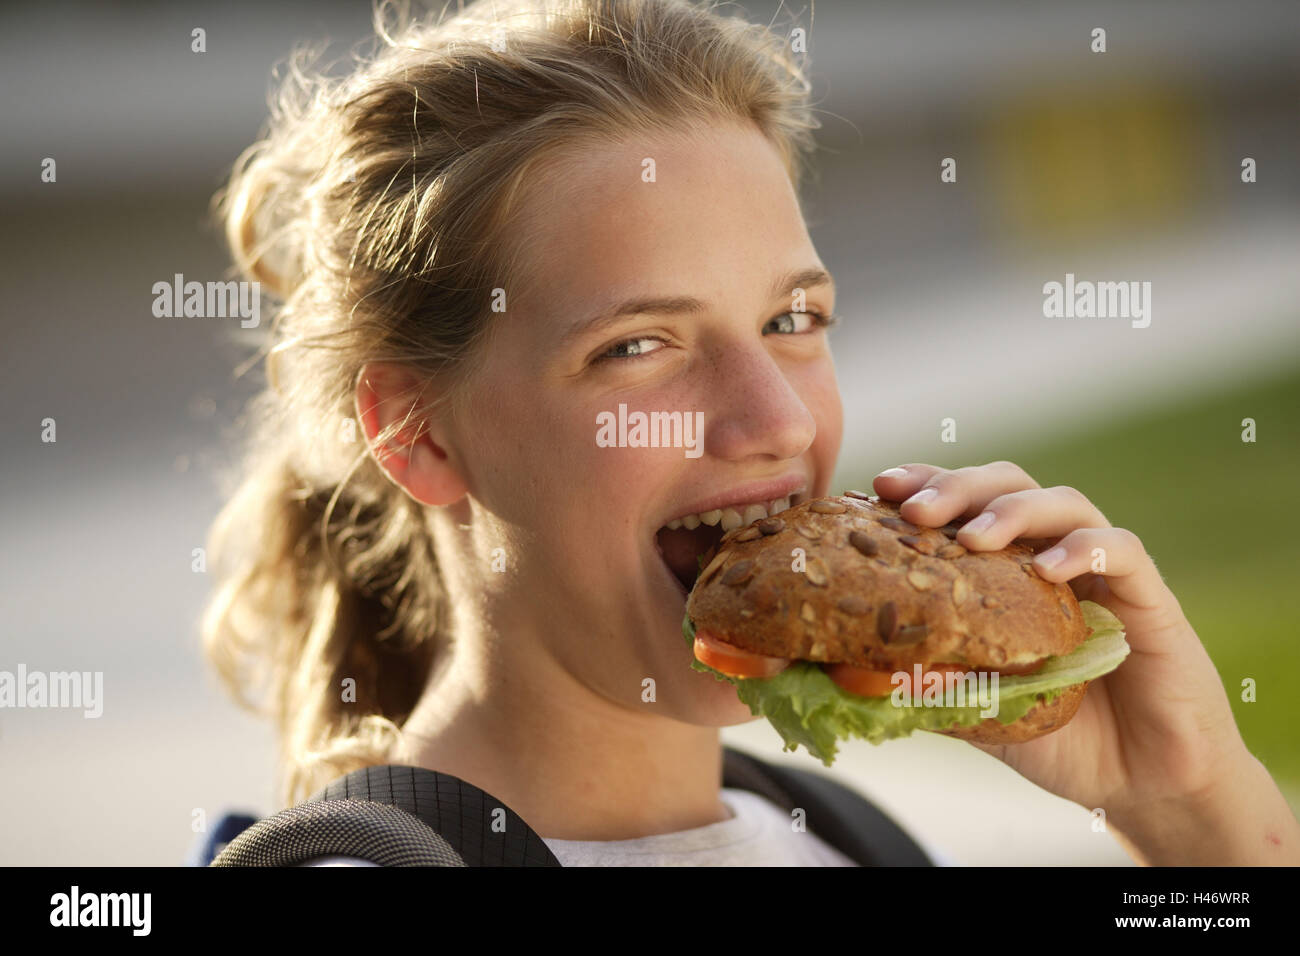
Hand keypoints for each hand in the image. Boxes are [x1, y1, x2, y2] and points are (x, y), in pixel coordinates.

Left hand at [872, 460, 1299, 863]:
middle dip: (958, 487)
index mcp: (1009, 570)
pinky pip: (1122, 552)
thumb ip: (928, 686)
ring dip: (1013, 510)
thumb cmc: (1061, 739)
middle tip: (915, 509)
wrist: (1142, 786)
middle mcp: (1054, 557)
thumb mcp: (978, 713)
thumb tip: (849, 672)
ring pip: (1064, 503)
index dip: (925, 485)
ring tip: (974, 536)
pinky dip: (1085, 550)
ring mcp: (1104, 573)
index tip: (879, 487)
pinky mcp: (1151, 599)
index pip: (965, 504)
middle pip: (1008, 485)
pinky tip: (1049, 568)